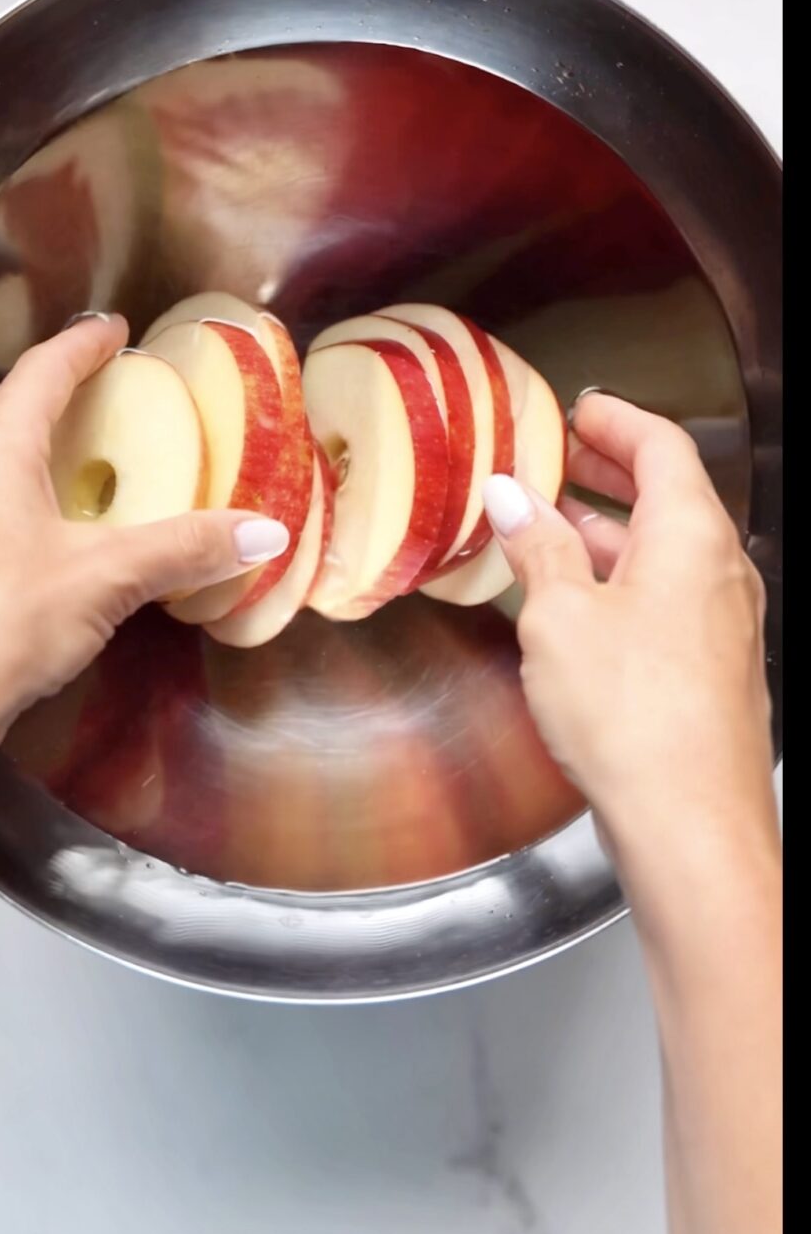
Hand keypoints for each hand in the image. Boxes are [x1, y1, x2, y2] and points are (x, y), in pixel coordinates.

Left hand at [0, 313, 287, 835]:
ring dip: (7, 443)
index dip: (83, 345)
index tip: (114, 332)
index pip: (42, 371)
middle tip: (84, 400)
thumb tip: (260, 531)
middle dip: (34, 391)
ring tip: (59, 464)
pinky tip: (29, 535)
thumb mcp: (108, 578)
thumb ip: (185, 548)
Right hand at [484, 393, 780, 1233]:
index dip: (616, 419)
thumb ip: (536, 550)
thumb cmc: (633, 716)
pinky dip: (620, 581)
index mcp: (692, 536)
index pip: (662, 445)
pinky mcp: (710, 670)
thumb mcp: (560, 618)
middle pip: (668, 496)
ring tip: (544, 530)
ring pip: (663, 553)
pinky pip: (666, 600)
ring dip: (606, 533)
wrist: (691, 825)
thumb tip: (513, 501)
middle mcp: (720, 571)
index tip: (577, 408)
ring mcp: (722, 623)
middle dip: (607, 473)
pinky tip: (573, 605)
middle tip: (556, 459)